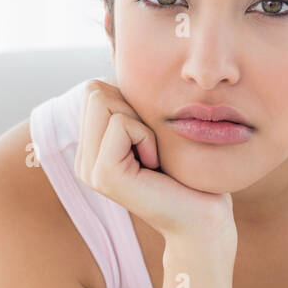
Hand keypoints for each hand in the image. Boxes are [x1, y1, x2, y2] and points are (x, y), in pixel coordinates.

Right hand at [74, 79, 236, 248]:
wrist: (204, 218)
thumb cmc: (189, 173)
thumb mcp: (156, 131)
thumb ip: (132, 107)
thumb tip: (120, 68)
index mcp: (92, 148)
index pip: (95, 90)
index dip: (132, 100)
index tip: (152, 135)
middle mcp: (83, 159)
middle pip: (94, 92)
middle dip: (133, 108)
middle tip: (153, 145)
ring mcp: (89, 169)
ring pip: (104, 101)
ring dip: (142, 122)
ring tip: (154, 156)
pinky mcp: (103, 175)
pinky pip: (121, 124)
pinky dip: (147, 136)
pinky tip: (155, 164)